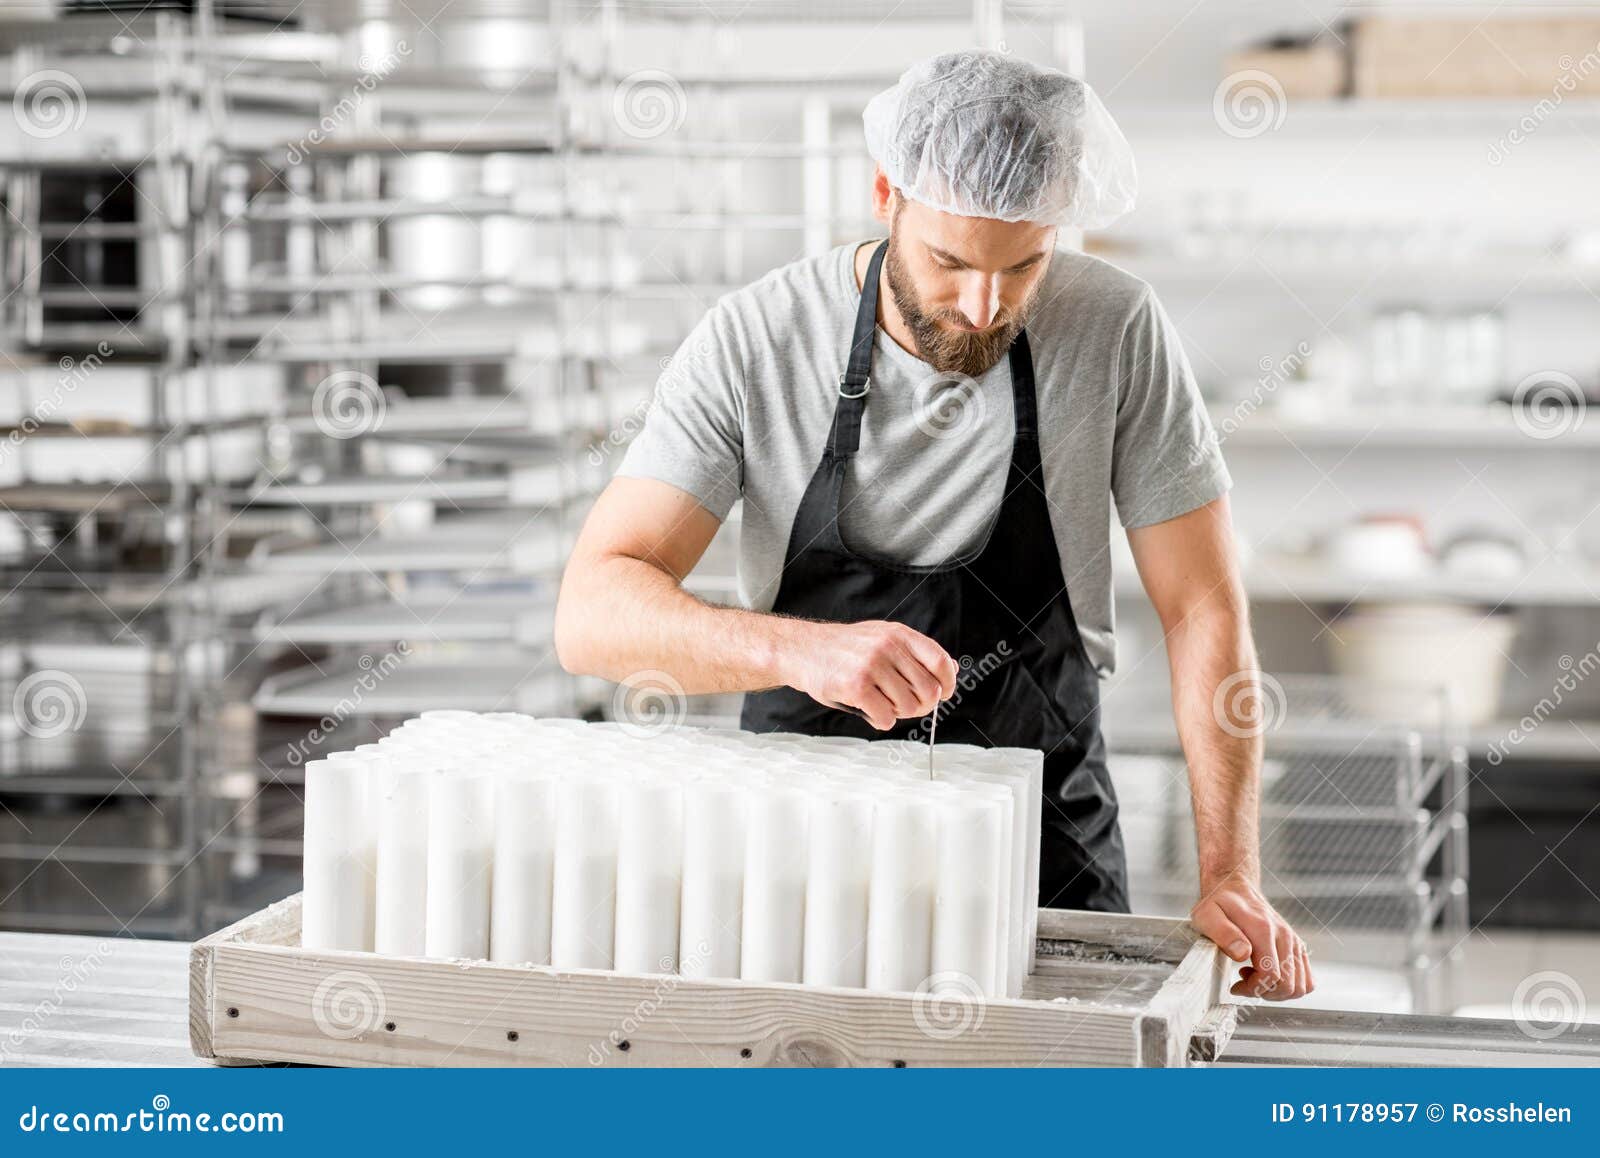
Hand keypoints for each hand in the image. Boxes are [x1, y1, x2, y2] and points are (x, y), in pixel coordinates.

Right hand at [785, 620, 957, 730]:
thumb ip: (913, 653)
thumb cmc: (844, 649)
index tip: (942, 694)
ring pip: (909, 707)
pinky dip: (881, 721)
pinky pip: (886, 718)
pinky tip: (871, 711)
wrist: (802, 650)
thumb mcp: (881, 637)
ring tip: (883, 704)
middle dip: (921, 705)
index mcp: (899, 634)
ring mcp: (872, 666)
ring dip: (899, 713)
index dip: (947, 684)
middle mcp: (888, 647)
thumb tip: (949, 672)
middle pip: (929, 690)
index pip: (940, 661)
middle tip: (905, 705)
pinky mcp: (856, 686)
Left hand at [1191, 874, 1313, 1000]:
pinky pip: (1306, 979)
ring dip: (1277, 991)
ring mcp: (1293, 941)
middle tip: (1243, 983)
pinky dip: (1290, 985)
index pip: (1271, 975)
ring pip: (1301, 986)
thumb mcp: (1207, 915)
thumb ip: (1223, 933)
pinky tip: (1268, 974)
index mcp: (1263, 930)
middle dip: (1264, 993)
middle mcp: (1284, 935)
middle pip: (1288, 985)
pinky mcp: (1297, 946)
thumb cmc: (1218, 904)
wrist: (1234, 888)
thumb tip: (1243, 954)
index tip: (1235, 986)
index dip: (1253, 988)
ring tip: (1255, 978)